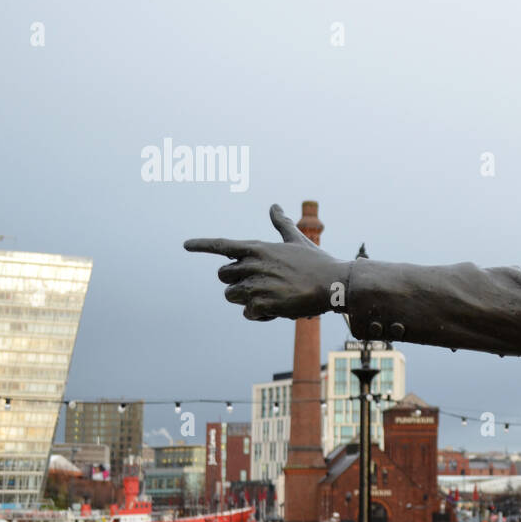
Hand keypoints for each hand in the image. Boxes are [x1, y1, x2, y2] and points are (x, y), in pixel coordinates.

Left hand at [184, 204, 349, 320]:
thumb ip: (281, 224)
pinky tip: (277, 310)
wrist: (334, 284)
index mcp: (258, 247)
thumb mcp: (296, 241)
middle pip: (223, 275)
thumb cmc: (316, 262)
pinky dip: (260, 315)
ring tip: (269, 297)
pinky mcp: (263, 304)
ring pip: (231, 295)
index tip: (185, 245)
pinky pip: (247, 313)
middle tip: (259, 284)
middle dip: (236, 281)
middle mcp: (253, 264)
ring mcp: (257, 285)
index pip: (222, 245)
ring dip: (246, 299)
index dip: (202, 244)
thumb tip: (274, 206)